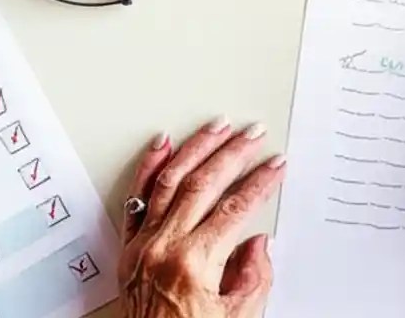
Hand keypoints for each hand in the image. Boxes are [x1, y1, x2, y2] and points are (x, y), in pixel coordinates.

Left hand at [119, 118, 286, 317]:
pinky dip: (149, 168)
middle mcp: (163, 248)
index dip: (259, 182)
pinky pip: (137, 199)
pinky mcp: (129, 250)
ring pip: (169, 181)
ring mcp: (142, 246)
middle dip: (232, 154)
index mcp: (194, 264)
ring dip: (195, 149)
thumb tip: (257, 243)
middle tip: (253, 135)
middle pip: (203, 185)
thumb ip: (253, 278)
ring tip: (216, 128)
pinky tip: (162, 146)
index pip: (235, 208)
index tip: (275, 165)